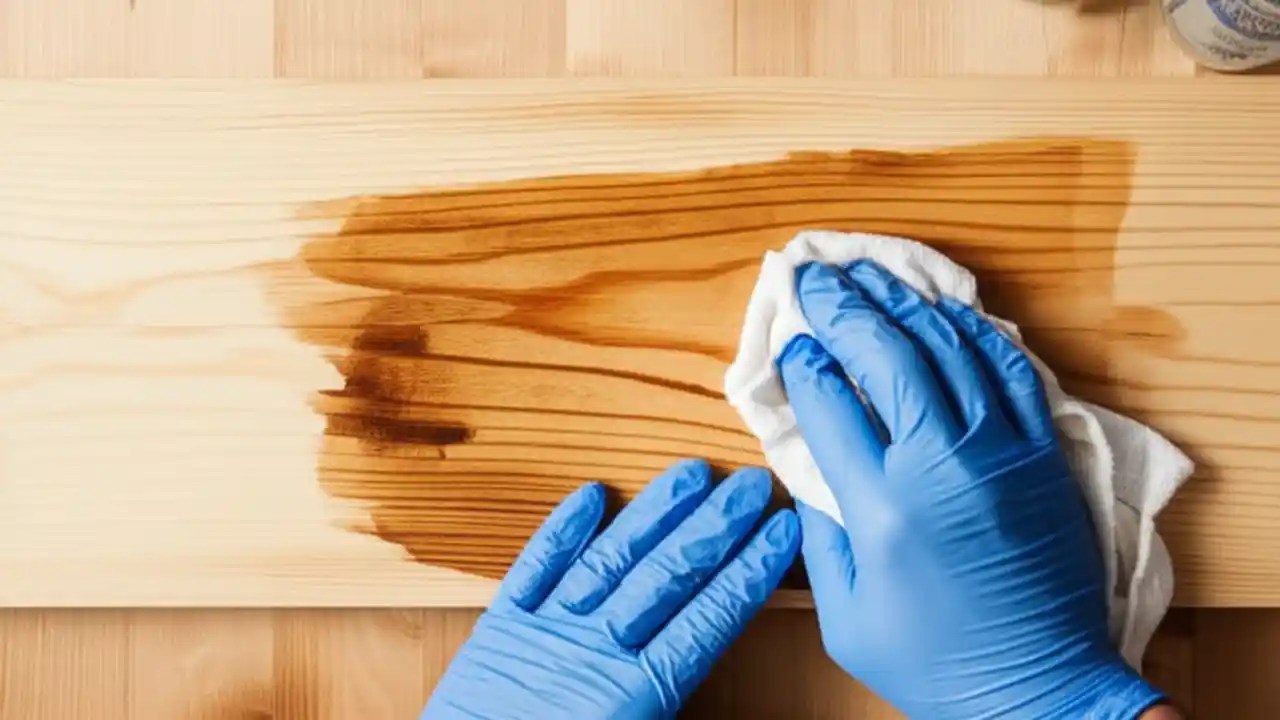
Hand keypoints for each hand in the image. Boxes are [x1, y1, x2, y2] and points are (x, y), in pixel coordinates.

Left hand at [421, 460, 799, 719]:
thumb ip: (678, 708)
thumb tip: (716, 655)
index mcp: (638, 694)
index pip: (710, 619)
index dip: (749, 571)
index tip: (781, 531)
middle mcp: (598, 650)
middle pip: (669, 575)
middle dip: (716, 527)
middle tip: (752, 484)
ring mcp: (549, 631)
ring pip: (612, 557)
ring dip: (655, 513)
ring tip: (692, 473)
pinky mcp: (502, 627)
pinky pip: (535, 567)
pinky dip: (563, 529)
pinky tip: (592, 494)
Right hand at [777, 260, 1163, 718]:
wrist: (1042, 689)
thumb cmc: (937, 663)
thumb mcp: (846, 618)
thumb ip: (819, 536)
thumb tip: (810, 469)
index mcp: (883, 507)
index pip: (830, 403)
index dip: (804, 363)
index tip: (791, 345)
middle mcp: (941, 463)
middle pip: (885, 352)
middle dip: (842, 305)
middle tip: (813, 276)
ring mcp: (999, 450)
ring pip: (948, 346)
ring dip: (902, 301)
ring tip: (868, 274)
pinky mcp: (1040, 454)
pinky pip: (1009, 369)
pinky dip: (974, 331)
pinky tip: (944, 311)